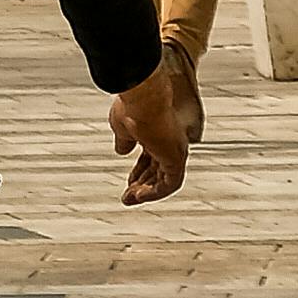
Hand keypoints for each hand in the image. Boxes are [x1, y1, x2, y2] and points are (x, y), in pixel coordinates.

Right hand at [111, 49, 193, 200]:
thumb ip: (124, 140)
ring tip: (131, 199)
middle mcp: (169, 141)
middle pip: (158, 169)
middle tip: (130, 194)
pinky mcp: (176, 158)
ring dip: (147, 191)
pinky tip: (139, 196)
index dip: (140, 169)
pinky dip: (154, 193)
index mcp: (157, 130)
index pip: (151, 155)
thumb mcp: (121, 126)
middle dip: (142, 184)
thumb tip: (121, 149)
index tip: (130, 180)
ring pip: (164, 179)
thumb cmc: (135, 104)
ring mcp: (174, 150)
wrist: (143, 98)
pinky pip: (169, 184)